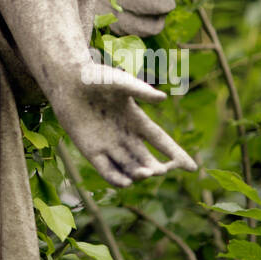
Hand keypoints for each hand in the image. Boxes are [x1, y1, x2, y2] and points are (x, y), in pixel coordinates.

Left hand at [48, 61, 196, 187]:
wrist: (68, 79)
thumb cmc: (96, 76)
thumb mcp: (121, 82)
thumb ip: (141, 91)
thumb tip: (162, 98)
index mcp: (137, 120)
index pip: (161, 141)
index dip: (176, 154)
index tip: (193, 168)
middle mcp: (125, 135)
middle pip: (147, 159)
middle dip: (156, 168)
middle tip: (160, 170)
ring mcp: (109, 144)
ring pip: (129, 168)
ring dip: (138, 174)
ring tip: (143, 174)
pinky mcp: (91, 150)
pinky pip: (107, 171)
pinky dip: (117, 179)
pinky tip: (126, 183)